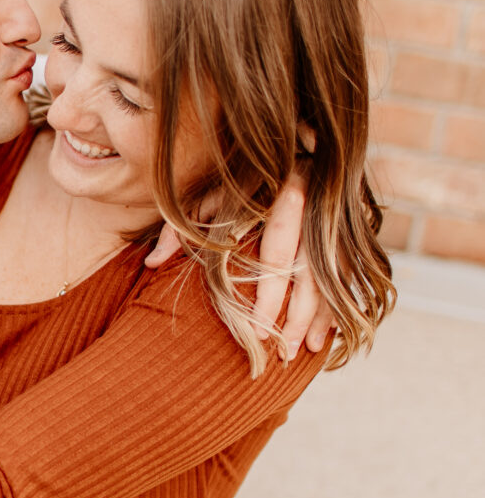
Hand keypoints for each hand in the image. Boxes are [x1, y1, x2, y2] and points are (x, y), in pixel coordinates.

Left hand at [144, 173, 335, 358]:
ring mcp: (333, 217)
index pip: (275, 257)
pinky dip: (338, 301)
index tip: (255, 333)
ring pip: (332, 275)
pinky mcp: (345, 228)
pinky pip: (346, 271)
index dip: (268, 298)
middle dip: (297, 318)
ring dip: (320, 316)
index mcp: (280, 194)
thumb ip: (179, 225)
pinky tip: (328, 331)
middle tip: (284, 355)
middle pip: (309, 273)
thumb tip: (152, 262)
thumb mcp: (203, 193)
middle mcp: (313, 207)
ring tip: (306, 351)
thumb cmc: (236, 176)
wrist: (287, 142)